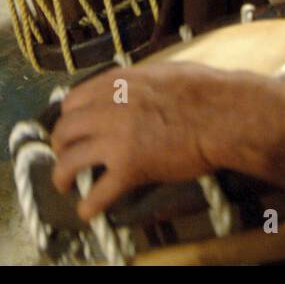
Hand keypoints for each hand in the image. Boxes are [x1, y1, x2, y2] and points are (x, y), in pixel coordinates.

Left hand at [50, 63, 230, 219]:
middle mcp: (108, 108)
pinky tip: (86, 211)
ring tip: (65, 184)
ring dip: (62, 175)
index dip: (68, 118)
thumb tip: (131, 85)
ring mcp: (116, 138)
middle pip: (64, 130)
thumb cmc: (204, 89)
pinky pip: (99, 191)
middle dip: (60, 145)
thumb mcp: (160, 72)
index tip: (73, 128)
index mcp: (116, 83)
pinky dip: (88, 205)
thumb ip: (136, 81)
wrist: (224, 114)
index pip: (72, 101)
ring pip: (70, 160)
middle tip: (66, 156)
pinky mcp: (130, 167)